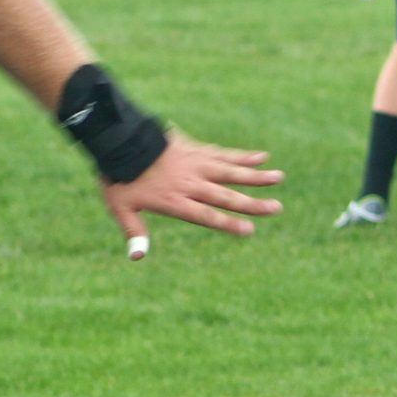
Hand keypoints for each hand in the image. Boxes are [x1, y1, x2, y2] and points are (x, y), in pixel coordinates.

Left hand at [101, 134, 281, 258]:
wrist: (119, 139)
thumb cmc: (118, 177)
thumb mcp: (121, 207)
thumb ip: (133, 231)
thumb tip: (138, 256)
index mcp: (175, 200)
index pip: (207, 216)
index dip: (229, 224)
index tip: (250, 230)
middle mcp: (190, 183)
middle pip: (226, 195)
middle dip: (253, 203)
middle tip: (277, 208)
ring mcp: (195, 164)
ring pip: (231, 171)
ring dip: (256, 176)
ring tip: (279, 178)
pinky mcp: (196, 149)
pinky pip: (223, 153)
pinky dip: (242, 156)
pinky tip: (261, 156)